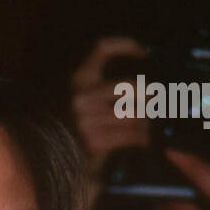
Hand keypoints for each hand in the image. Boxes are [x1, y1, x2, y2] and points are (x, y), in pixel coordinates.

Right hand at [69, 36, 150, 184]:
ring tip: (149, 127)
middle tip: (156, 102)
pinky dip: (140, 138)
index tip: (144, 52)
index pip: (102, 48)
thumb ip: (100, 88)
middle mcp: (81, 96)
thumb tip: (139, 78)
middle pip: (130, 86)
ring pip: (133, 113)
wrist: (53, 165)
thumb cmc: (72, 131)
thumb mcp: (81, 101)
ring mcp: (87, 119)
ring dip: (145, 121)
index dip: (125, 45)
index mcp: (77, 80)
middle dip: (148, 95)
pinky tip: (143, 141)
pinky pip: (129, 135)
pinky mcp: (94, 141)